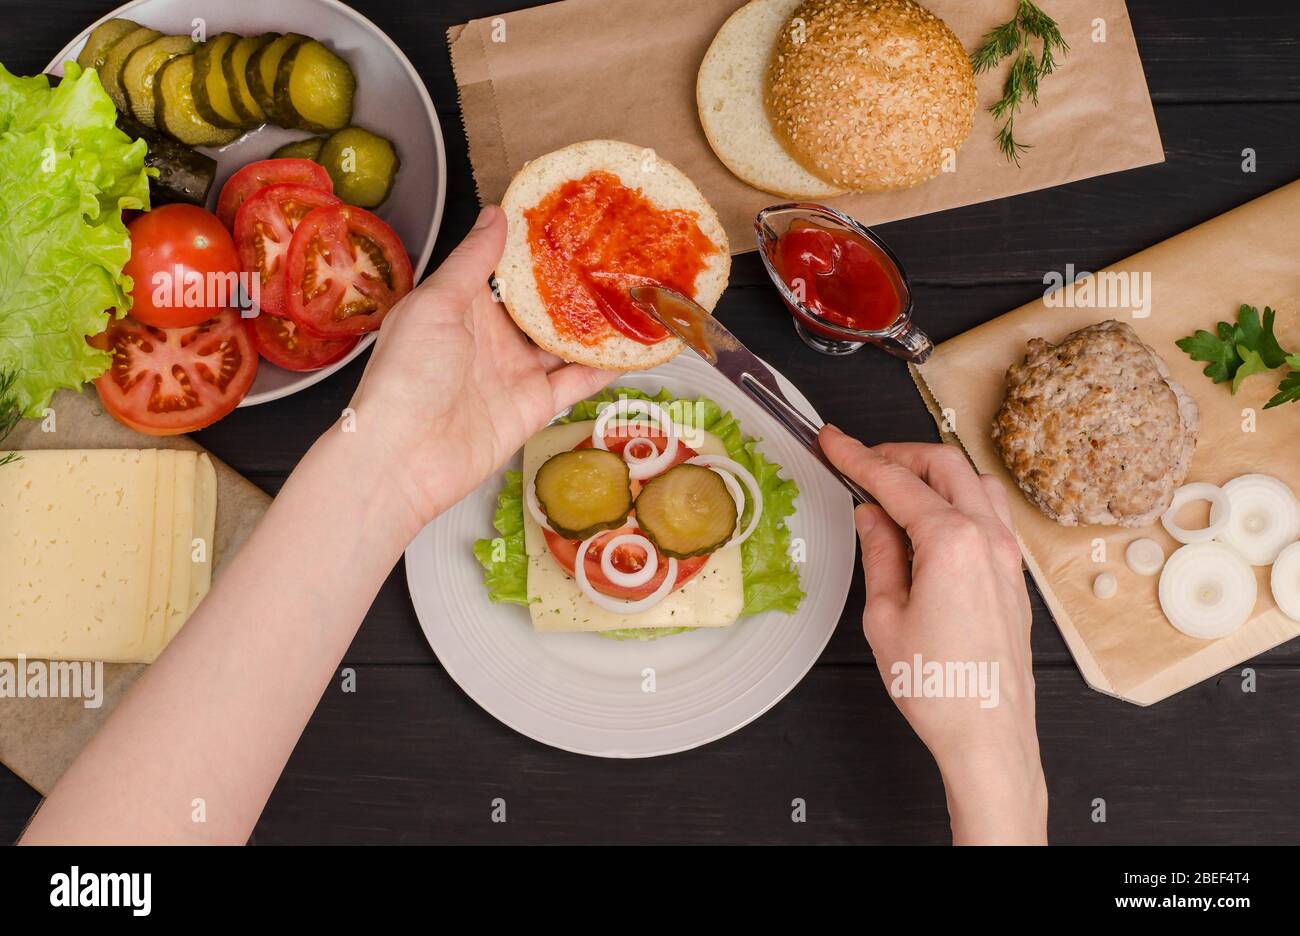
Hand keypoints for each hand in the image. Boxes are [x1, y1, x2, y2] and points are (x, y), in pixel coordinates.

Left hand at [343, 205, 614, 528]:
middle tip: (618, 251)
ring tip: (635, 292)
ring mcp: (515, 371)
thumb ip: (471, 262)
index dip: (535, 245)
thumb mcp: (435, 305)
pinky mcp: (534, 406)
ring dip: (596, 322)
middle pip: (542, 304)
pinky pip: (576, 382)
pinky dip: (604, 367)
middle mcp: (491, 336)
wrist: (404, 458)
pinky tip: (634, 348)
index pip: (505, 268)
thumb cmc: (406, 376)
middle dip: (575, 282)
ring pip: (565, 342)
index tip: (572, 216)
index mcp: (461, 305)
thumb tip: (496, 214)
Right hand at [820, 427, 1046, 844]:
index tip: (833, 442)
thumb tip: (872, 516)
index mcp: (952, 543)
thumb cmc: (937, 688)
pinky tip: (930, 517)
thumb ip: (879, 554)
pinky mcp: (1014, 576)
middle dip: (898, 453)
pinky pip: (990, 514)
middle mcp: (989, 540)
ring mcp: (1008, 556)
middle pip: (944, 465)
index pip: (897, 482)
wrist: (988, 735)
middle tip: (860, 458)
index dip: (858, 457)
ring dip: (933, 472)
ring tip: (895, 483)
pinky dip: (957, 498)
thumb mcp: (885, 616)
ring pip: (974, 483)